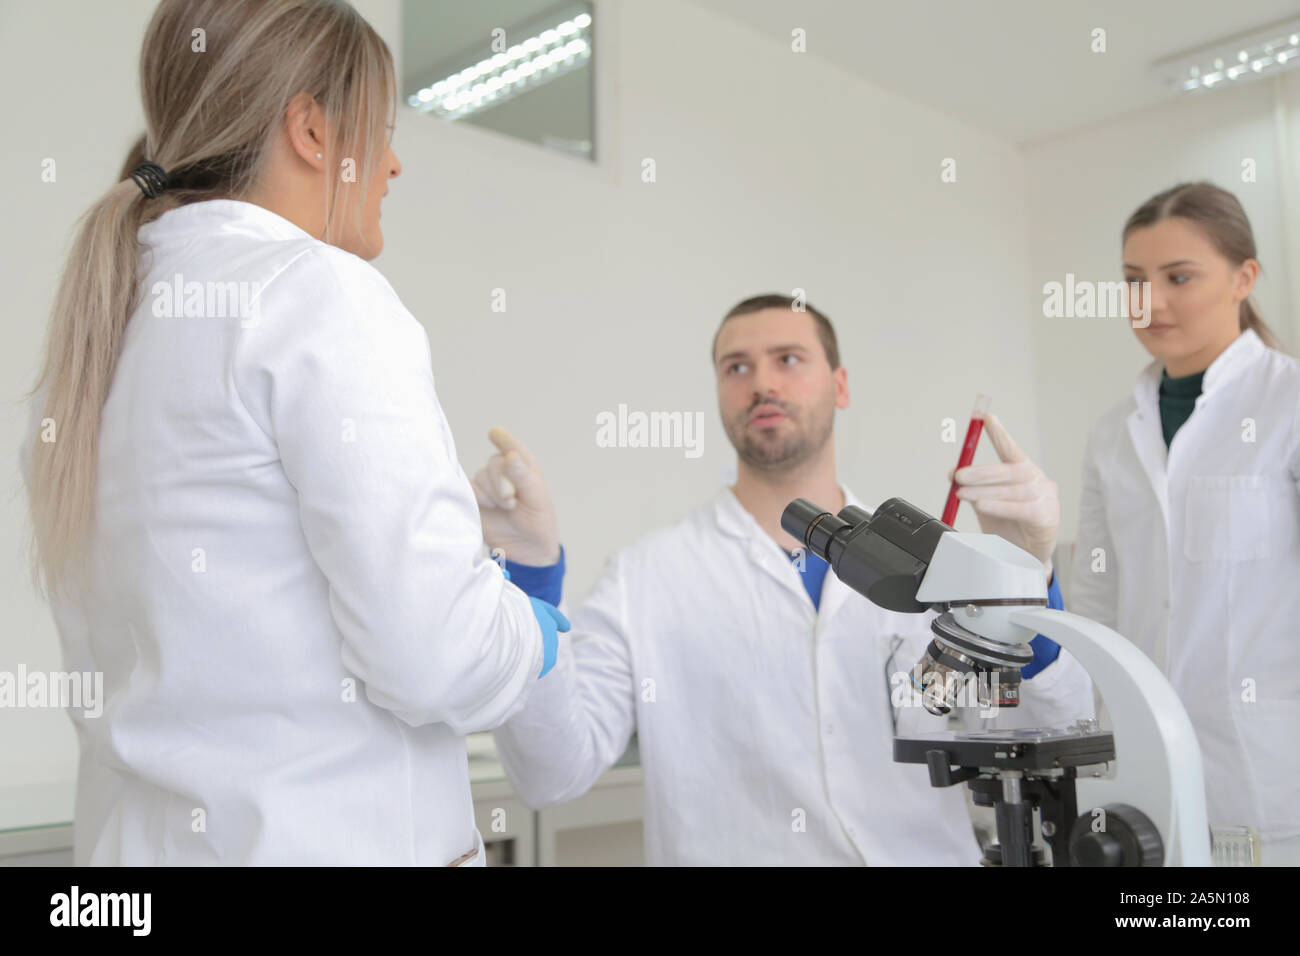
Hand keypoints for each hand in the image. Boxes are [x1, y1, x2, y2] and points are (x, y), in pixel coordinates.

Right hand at [471, 427, 559, 565]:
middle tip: (510, 500)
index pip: (512, 446)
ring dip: (492, 493)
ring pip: (480, 476)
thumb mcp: (536, 499)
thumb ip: (522, 476)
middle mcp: (504, 472)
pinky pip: (468, 490)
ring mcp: (488, 485)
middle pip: (494, 463)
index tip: (494, 434)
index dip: (503, 439)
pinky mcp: (475, 499)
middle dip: (501, 482)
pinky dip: (478, 498)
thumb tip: (509, 455)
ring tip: (505, 508)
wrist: (526, 550)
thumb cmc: (538, 522)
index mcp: (524, 467)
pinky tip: (488, 507)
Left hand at [950, 413, 1058, 575]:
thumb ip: (973, 487)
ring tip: (963, 493)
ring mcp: (1046, 498)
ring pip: (1014, 490)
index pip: (1011, 449)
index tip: (986, 418)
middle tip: (957, 476)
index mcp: (1024, 473)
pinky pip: (1022, 509)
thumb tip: (952, 472)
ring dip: (984, 491)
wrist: (1023, 558)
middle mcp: (1038, 481)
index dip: (999, 434)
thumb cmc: (1009, 527)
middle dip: (981, 472)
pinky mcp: (1047, 517)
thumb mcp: (986, 503)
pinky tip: (982, 505)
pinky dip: (999, 506)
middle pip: (1010, 470)